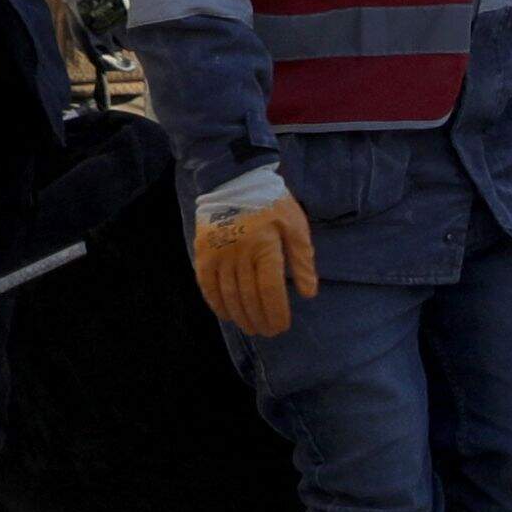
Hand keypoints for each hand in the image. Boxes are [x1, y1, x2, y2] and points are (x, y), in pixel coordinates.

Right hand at [189, 176, 319, 336]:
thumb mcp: (295, 225)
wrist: (234, 179)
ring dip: (241, 316)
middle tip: (268, 332)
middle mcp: (240, 253)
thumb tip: (308, 294)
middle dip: (260, 319)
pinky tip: (227, 314)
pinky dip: (216, 303)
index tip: (282, 326)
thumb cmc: (271, 203)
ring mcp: (218, 253)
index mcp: (266, 246)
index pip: (270, 291)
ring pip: (229, 295)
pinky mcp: (203, 252)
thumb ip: (302, 260)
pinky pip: (207, 285)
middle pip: (249, 297)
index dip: (276, 313)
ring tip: (251, 328)